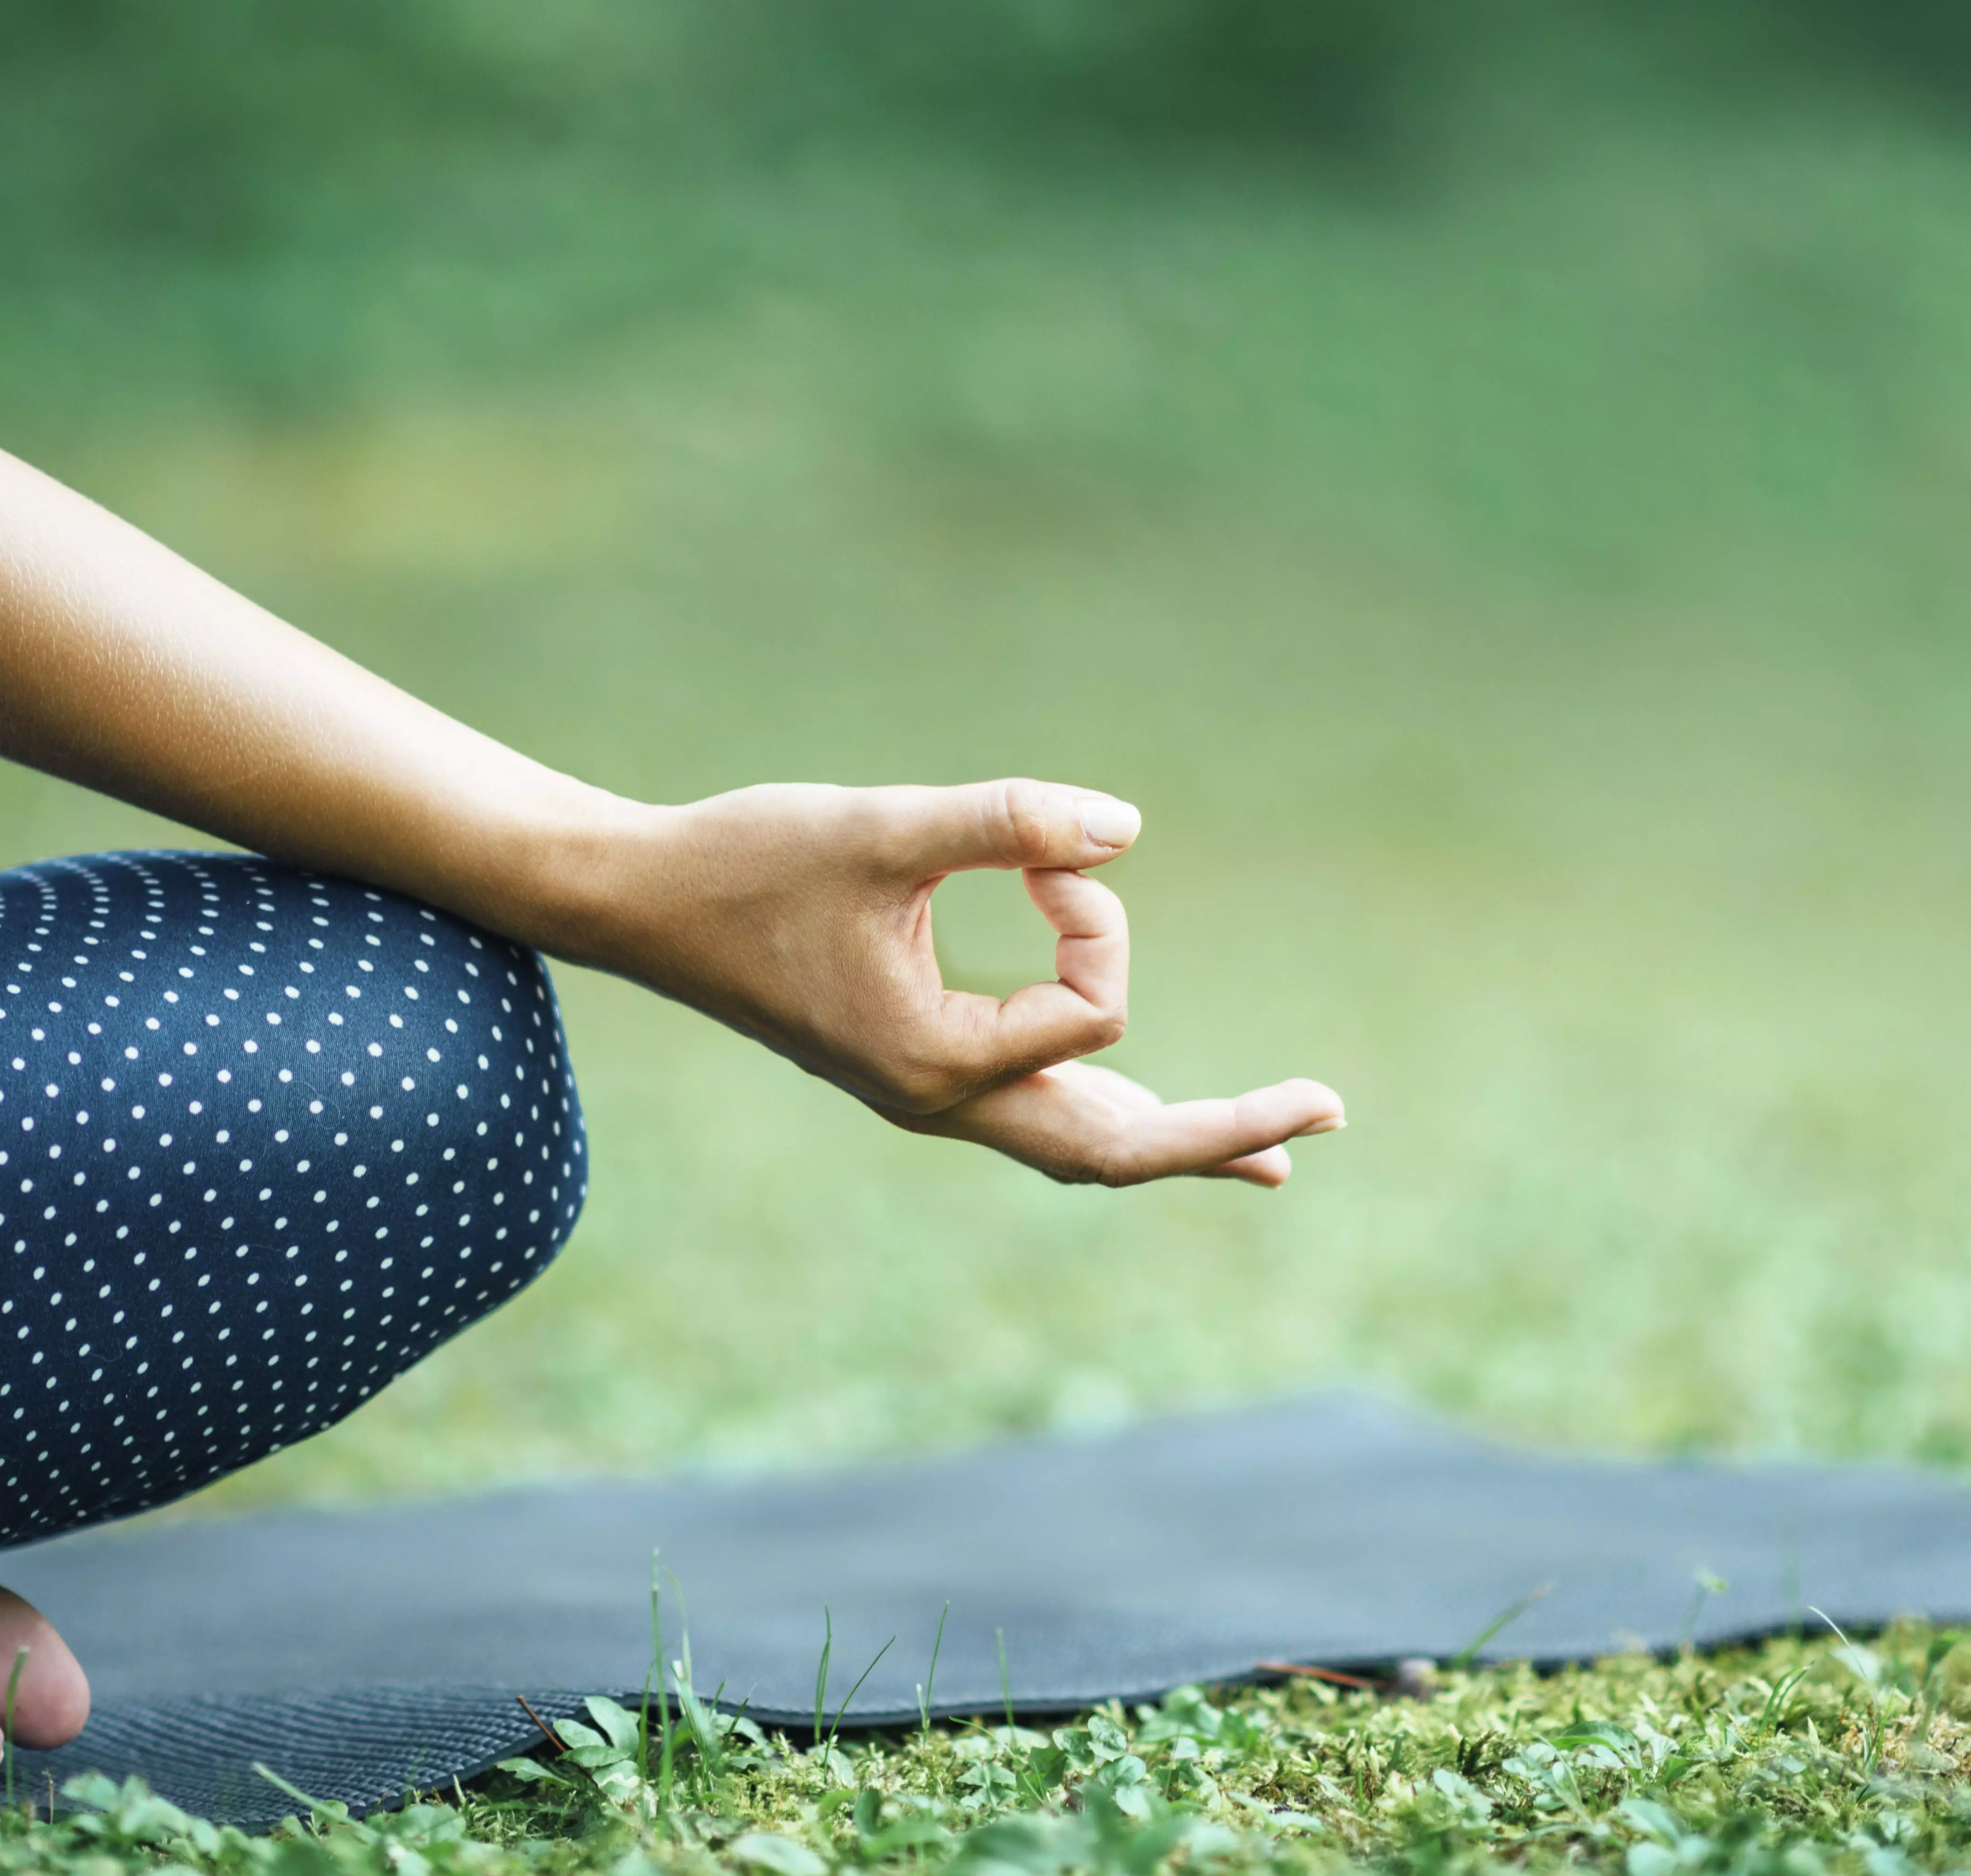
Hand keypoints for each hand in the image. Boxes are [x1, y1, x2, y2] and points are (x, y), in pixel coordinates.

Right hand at [588, 781, 1342, 1186]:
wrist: (642, 902)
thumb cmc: (750, 860)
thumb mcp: (884, 825)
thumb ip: (1006, 818)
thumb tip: (1125, 828)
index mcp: (935, 1061)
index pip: (1092, 1012)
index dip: (1096, 919)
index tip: (1045, 855)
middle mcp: (940, 1101)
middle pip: (1116, 1153)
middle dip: (1226, 1133)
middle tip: (1328, 1113)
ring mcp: (930, 1097)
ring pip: (1082, 1146)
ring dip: (1181, 1140)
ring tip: (1279, 1152)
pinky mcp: (918, 1069)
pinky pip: (1041, 1114)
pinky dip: (1116, 1113)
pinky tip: (1161, 1115)